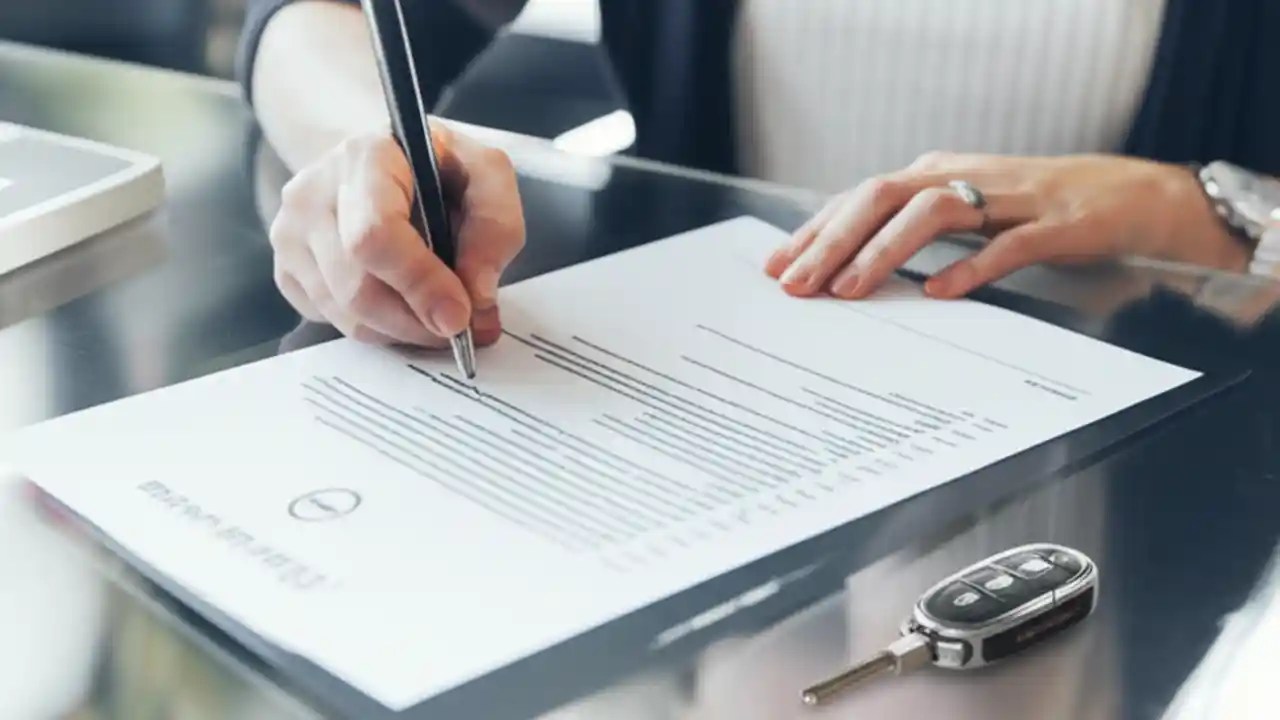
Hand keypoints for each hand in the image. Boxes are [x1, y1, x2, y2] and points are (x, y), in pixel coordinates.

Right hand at [269, 121, 524, 345]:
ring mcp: (289, 233)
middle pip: (358, 287)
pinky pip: (332, 322)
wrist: (382, 161)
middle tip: (460, 329)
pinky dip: (377, 329)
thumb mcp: (486, 175)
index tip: (458, 317)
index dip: (420, 284)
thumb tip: (477, 295)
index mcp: (364, 157)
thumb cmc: (436, 169)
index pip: (376, 234)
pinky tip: (402, 305)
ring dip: (402, 331)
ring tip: (436, 318)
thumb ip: (496, 227)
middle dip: (418, 321)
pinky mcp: (285, 269)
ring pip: (345, 314)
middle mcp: (312, 193)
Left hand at [766, 153, 1247, 298]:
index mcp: (934, 174)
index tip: (776, 267)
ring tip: (849, 291)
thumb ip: (908, 229)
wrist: (1127, 196)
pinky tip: (938, 293)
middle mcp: (961, 177)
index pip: (858, 198)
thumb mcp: (961, 210)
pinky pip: (1004, 245)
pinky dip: (968, 267)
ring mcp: (1009, 198)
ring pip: (931, 213)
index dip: (815, 231)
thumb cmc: (1033, 209)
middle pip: (880, 197)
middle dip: (832, 242)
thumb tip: (844, 267)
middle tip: (796, 285)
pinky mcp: (1052, 224)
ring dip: (883, 252)